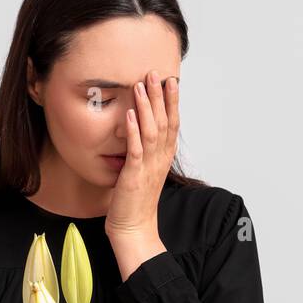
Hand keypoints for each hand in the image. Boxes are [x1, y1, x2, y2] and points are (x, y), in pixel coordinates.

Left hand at [106, 70, 178, 278]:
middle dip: (161, 97)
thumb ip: (145, 153)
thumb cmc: (136, 203)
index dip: (172, 102)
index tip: (171, 81)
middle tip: (157, 73)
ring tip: (142, 85)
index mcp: (163, 158)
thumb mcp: (144, 172)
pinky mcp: (134, 175)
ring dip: (147, 107)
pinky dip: (133, 131)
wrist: (134, 229)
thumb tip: (139, 134)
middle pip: (164, 122)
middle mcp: (160, 160)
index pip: (172, 124)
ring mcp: (148, 167)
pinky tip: (129, 114)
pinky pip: (136, 149)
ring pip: (151, 131)